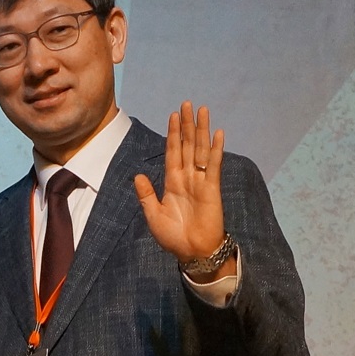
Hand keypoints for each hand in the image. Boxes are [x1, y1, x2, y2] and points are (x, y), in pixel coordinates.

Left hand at [134, 101, 228, 268]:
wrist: (192, 251)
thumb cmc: (173, 236)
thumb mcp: (153, 215)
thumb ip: (146, 195)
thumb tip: (137, 175)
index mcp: (172, 183)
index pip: (172, 153)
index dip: (172, 134)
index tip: (173, 116)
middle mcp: (187, 177)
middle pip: (186, 145)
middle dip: (186, 125)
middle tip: (187, 104)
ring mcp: (200, 181)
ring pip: (200, 150)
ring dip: (201, 130)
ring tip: (202, 110)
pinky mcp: (212, 188)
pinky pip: (213, 165)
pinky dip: (215, 150)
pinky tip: (217, 134)